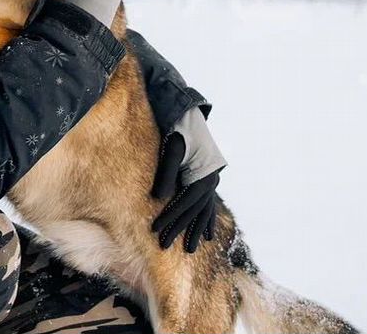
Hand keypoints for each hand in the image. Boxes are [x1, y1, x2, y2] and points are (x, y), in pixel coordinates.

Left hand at [151, 131, 219, 252]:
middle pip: (193, 211)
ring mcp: (211, 181)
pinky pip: (209, 204)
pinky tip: (207, 236)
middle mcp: (211, 181)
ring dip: (195, 231)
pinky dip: (207, 220)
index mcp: (203, 175)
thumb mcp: (171, 148)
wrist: (189, 116)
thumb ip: (166, 172)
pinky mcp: (208, 180)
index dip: (170, 218)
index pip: (184, 203)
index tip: (155, 230)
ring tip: (188, 249)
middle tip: (163, 245)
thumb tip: (158, 197)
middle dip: (178, 229)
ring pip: (203, 211)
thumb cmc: (178, 130)